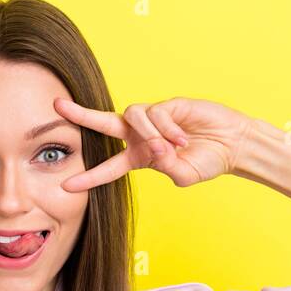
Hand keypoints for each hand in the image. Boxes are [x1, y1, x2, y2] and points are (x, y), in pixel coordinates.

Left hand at [53, 97, 256, 190]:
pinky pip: (156, 114)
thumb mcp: (185, 176)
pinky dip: (167, 129)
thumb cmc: (208, 161)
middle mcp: (141, 136)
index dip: (89, 178)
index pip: (108, 168)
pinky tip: (183, 138)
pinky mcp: (169, 104)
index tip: (66, 186)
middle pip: (104, 122)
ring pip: (133, 119)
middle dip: (80, 115)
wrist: (233, 144)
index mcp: (139, 157)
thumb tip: (156, 150)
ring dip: (149, 136)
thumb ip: (167, 168)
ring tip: (170, 148)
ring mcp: (154, 118)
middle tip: (57, 107)